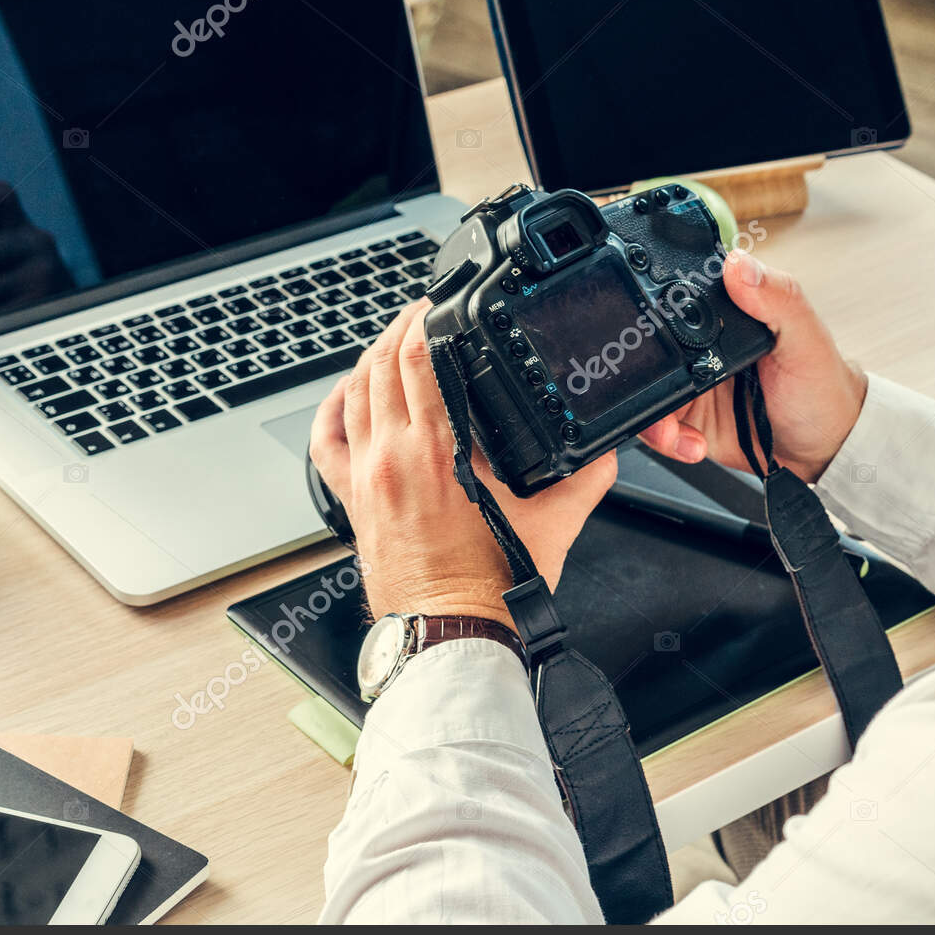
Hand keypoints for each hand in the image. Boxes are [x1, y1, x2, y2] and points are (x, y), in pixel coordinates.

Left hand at [309, 302, 616, 625]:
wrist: (452, 631)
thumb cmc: (492, 586)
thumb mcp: (554, 522)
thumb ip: (586, 476)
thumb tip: (608, 448)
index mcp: (438, 453)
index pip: (419, 359)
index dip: (426, 318)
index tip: (439, 303)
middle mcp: (393, 458)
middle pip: (380, 363)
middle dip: (400, 326)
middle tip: (421, 310)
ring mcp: (366, 476)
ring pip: (353, 392)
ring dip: (372, 356)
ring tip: (394, 337)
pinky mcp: (352, 499)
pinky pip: (326, 440)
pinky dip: (333, 407)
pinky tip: (347, 392)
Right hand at [638, 250, 866, 482]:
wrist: (824, 450)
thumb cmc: (823, 389)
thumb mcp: (806, 339)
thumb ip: (778, 298)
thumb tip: (739, 264)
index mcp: (728, 313)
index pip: (675, 299)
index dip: (653, 313)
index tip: (651, 335)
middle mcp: (703, 346)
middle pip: (649, 348)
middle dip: (642, 375)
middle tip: (665, 396)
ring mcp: (692, 383)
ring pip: (645, 390)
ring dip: (653, 417)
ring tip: (676, 433)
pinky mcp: (690, 419)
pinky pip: (658, 427)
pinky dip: (665, 439)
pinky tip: (691, 444)